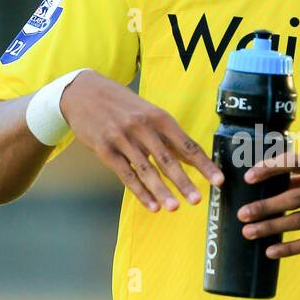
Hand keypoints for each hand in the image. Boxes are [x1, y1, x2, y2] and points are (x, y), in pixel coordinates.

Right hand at [60, 71, 223, 210]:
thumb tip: (192, 157)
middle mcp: (142, 127)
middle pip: (167, 159)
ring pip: (146, 170)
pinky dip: (140, 192)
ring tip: (174, 208)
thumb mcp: (147, 111)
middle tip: (197, 200)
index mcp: (158, 117)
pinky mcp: (105, 150)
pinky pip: (126, 175)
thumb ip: (167, 135)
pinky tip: (152, 205)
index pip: (186, 144)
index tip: (218, 180)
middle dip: (183, 182)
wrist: (82, 92)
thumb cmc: (121, 104)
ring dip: (161, 191)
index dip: (203, 164)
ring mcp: (122, 138)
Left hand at [237, 153, 299, 257]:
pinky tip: (271, 252)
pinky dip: (290, 248)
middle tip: (242, 214)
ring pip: (299, 222)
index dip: (271, 168)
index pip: (295, 162)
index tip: (249, 177)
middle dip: (265, 207)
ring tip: (249, 233)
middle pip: (293, 198)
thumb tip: (265, 183)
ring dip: (271, 228)